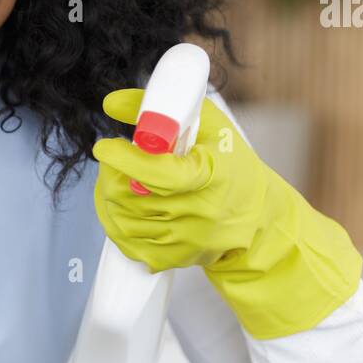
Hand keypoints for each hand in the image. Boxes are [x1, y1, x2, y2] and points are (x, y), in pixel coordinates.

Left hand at [91, 89, 361, 338]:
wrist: (257, 215)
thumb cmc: (230, 163)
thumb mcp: (207, 125)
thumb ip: (158, 110)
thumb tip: (111, 103)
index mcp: (211, 175)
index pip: (160, 174)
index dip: (126, 161)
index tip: (105, 147)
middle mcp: (200, 212)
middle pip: (133, 198)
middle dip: (111, 175)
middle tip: (111, 161)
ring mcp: (188, 239)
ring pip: (124, 222)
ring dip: (109, 198)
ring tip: (116, 180)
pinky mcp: (177, 258)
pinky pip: (129, 244)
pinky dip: (116, 223)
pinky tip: (121, 206)